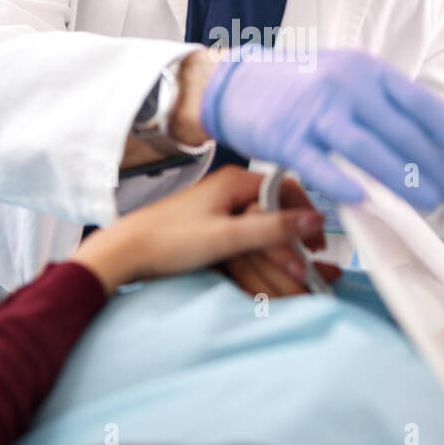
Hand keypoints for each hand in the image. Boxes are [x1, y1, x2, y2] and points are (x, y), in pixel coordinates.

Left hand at [71, 166, 324, 293]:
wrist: (125, 252)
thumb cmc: (169, 241)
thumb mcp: (228, 237)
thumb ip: (273, 229)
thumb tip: (316, 220)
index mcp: (235, 180)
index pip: (286, 188)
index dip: (307, 214)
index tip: (318, 242)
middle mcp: (229, 186)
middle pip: (276, 204)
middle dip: (296, 230)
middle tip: (311, 258)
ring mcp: (218, 203)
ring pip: (262, 218)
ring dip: (279, 240)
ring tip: (293, 264)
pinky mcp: (210, 220)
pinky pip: (246, 228)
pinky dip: (260, 244)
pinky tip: (264, 260)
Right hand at [199, 48, 443, 208]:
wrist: (237, 83)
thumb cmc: (301, 85)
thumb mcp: (354, 78)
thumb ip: (398, 99)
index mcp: (367, 71)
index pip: (419, 105)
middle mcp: (345, 87)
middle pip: (400, 132)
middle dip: (438, 168)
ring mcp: (314, 112)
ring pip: (367, 149)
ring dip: (403, 179)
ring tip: (432, 203)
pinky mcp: (286, 138)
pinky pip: (318, 165)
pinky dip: (342, 183)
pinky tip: (365, 200)